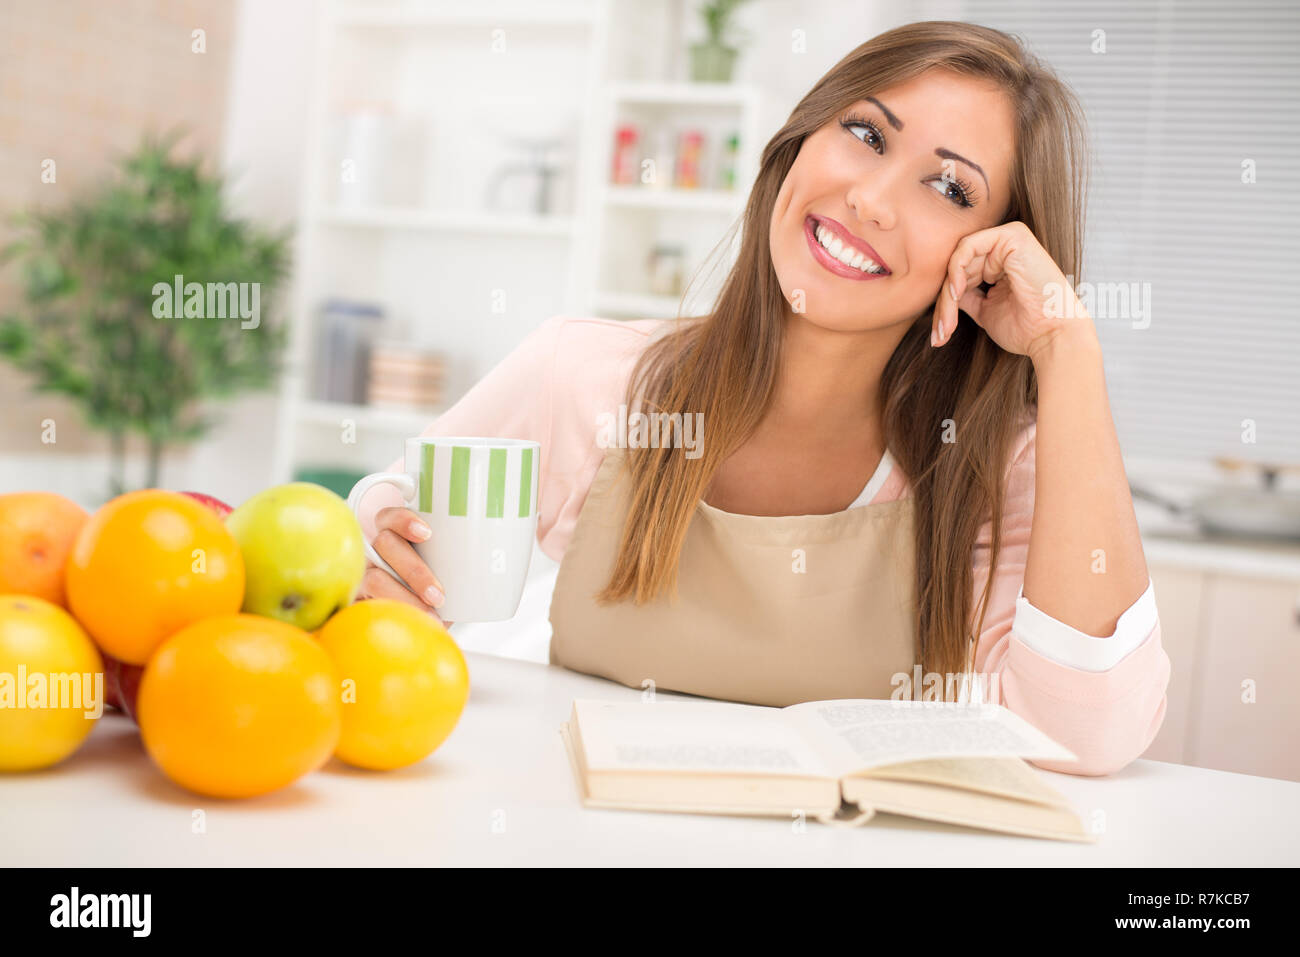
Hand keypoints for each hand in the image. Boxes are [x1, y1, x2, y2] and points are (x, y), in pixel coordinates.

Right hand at [358, 506, 449, 623]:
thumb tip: (492, 556)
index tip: (427, 533)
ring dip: (403, 595)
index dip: (405, 521)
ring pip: (374, 578)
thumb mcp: (446, 571)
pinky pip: (363, 605)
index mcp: (396, 536)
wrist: (416, 623)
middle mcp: (375, 552)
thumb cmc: (434, 589)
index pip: (390, 517)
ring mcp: (363, 575)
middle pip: (385, 544)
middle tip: (438, 594)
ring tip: (430, 614)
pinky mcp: (356, 601)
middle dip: (414, 570)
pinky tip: (405, 622)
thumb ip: (458, 561)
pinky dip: (387, 613)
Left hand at [929, 220, 1094, 361]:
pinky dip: (956, 271)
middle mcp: (1004, 248)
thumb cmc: (1025, 328)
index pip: (960, 276)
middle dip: (944, 305)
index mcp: (1000, 263)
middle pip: (956, 270)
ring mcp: (1008, 239)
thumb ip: (963, 296)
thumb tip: (940, 295)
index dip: (945, 305)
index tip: (939, 335)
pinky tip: (956, 294)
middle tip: (940, 334)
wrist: (1052, 335)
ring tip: (948, 326)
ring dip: (947, 297)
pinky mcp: (1011, 236)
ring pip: (958, 262)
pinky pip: (967, 247)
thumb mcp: (984, 310)